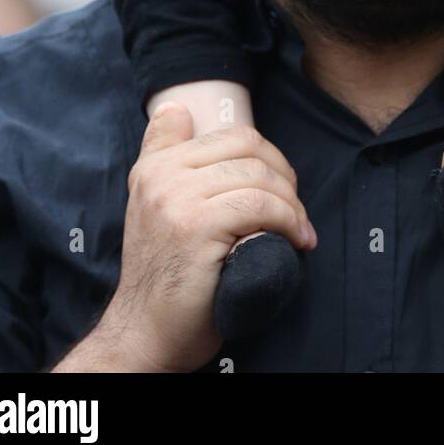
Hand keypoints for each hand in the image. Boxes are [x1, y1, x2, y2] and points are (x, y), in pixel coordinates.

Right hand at [101, 104, 317, 373]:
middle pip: (249, 148)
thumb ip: (165, 154)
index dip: (268, 158)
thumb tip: (178, 109)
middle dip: (284, 177)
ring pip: (258, 176)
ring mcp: (175, 199)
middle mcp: (160, 174)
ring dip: (292, 205)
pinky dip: (288, 221)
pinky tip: (295, 241)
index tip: (278, 189)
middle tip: (295, 212)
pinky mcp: (195, 226)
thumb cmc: (166, 276)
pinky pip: (259, 206)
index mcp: (154, 164)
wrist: (145, 335)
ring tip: (298, 230)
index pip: (232, 134)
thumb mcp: (155, 206)